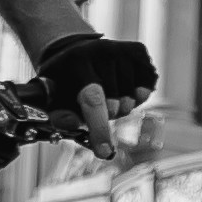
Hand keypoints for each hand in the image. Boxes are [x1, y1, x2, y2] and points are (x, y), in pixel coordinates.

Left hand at [28, 28, 154, 159]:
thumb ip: (60, 117)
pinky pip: (147, 85)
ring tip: (110, 98)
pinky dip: (138, 95)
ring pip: (133, 97)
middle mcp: (101, 50)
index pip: (93, 100)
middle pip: (116, 103)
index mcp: (76, 62)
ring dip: (123, 106)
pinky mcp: (138, 50)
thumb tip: (72, 124)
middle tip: (98, 109)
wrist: (75, 51)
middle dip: (109, 116)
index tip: (104, 152)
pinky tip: (124, 89)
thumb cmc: (64, 82)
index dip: (100, 129)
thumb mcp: (53, 99)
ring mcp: (121, 49)